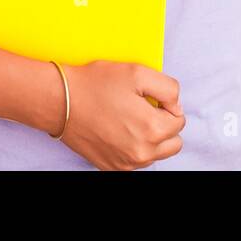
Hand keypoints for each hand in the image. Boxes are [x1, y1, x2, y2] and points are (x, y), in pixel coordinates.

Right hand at [53, 60, 185, 170]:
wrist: (60, 101)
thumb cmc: (95, 85)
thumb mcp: (138, 72)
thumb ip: (168, 89)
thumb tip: (176, 106)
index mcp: (152, 129)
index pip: (179, 120)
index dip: (165, 105)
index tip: (147, 98)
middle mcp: (142, 152)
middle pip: (173, 142)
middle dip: (162, 125)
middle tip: (141, 109)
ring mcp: (126, 163)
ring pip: (156, 153)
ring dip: (149, 138)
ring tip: (127, 118)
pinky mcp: (112, 167)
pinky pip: (136, 161)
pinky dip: (133, 147)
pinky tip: (117, 130)